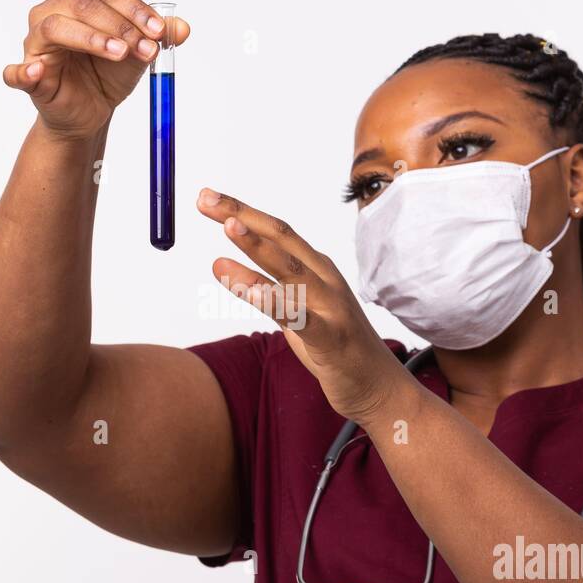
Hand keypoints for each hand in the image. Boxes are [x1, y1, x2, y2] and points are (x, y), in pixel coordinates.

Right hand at [2, 0, 189, 139]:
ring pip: (56, 26)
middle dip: (119, 25)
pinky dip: (23, 71)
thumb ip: (159, 37)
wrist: (91, 113)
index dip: (135, 9)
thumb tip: (182, 28)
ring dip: (91, 38)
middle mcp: (50, 13)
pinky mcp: (28, 75)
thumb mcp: (139, 54)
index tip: (159, 31)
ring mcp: (35, 43)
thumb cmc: (107, 74)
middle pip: (82, 4)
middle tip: (145, 47)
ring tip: (119, 54)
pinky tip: (36, 71)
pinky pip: (16, 71)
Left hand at [196, 188, 414, 425]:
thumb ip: (259, 288)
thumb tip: (219, 263)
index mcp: (315, 268)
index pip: (275, 231)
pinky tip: (252, 292)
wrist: (376, 386)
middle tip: (205, 198)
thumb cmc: (333, 345)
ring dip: (258, 247)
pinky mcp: (331, 338)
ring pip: (290, 271)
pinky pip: (300, 318)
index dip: (240, 211)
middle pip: (280, 238)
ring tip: (228, 228)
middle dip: (242, 215)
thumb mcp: (290, 312)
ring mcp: (330, 307)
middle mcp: (324, 279)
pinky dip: (275, 302)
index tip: (206, 196)